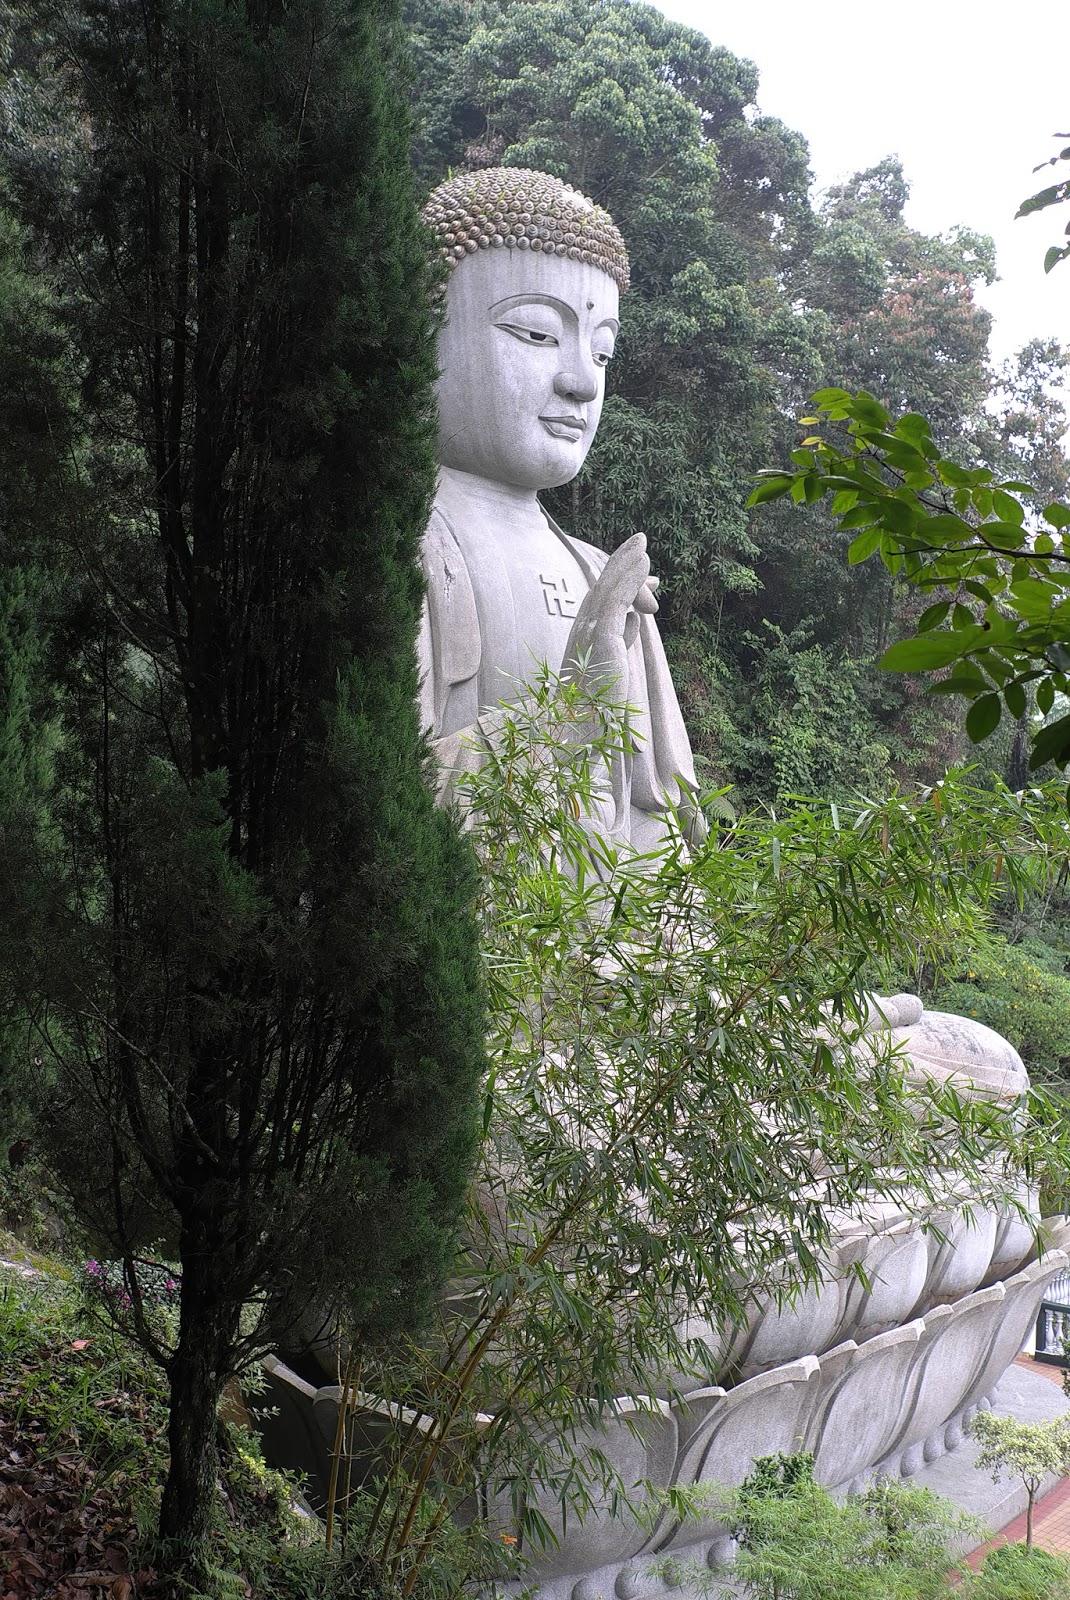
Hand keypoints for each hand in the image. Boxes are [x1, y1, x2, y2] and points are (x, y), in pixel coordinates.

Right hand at [563, 532, 657, 692]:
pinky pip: (618, 598)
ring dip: (626, 563)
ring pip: (609, 587)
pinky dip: (630, 577)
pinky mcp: (602, 635)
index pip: (603, 601)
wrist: (579, 728)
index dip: (622, 581)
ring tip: (643, 545)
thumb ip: (619, 640)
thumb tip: (635, 621)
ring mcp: (589, 630)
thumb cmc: (592, 706)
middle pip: (603, 586)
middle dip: (622, 563)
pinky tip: (645, 565)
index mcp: (583, 636)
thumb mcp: (611, 665)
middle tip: (641, 545)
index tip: (645, 574)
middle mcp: (582, 628)